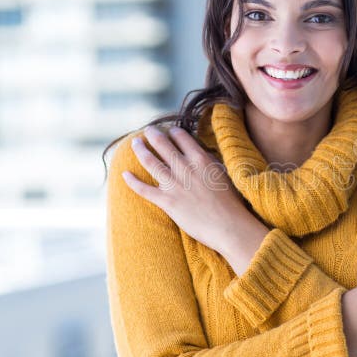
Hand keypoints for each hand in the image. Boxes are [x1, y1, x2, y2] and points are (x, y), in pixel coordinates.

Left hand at [122, 124, 263, 255]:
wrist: (228, 226)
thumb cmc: (231, 203)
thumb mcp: (223, 174)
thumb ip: (209, 163)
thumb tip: (202, 155)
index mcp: (201, 159)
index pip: (182, 138)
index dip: (173, 132)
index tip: (168, 131)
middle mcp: (186, 168)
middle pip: (163, 145)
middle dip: (153, 135)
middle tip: (147, 130)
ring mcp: (175, 185)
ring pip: (150, 162)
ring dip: (140, 150)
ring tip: (134, 143)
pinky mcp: (167, 202)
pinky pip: (144, 189)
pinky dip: (132, 181)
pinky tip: (124, 174)